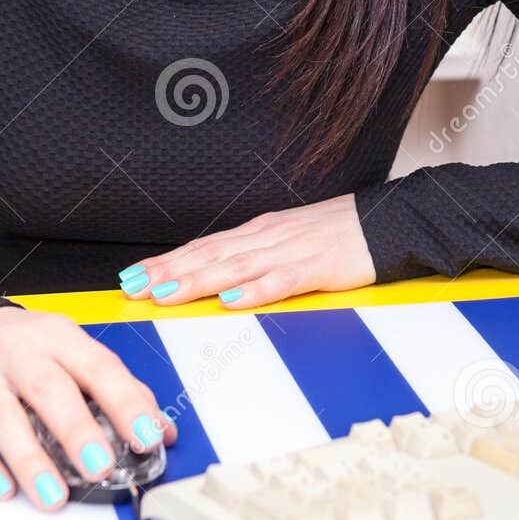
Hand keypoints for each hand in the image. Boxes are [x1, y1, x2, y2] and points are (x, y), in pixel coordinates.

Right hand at [0, 306, 176, 510]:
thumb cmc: (25, 351)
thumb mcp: (71, 353)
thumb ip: (117, 390)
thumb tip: (163, 432)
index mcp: (58, 337)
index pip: (98, 367)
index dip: (126, 403)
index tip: (147, 438)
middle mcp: (17, 352)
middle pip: (49, 389)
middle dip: (77, 431)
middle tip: (101, 468)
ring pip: (2, 416)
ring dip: (30, 459)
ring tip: (55, 495)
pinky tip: (3, 490)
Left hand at [115, 193, 375, 309]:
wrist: (387, 219)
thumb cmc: (340, 234)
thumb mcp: (290, 240)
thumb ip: (257, 258)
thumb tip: (220, 278)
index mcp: (260, 232)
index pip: (203, 247)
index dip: (166, 262)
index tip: (132, 276)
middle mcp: (267, 237)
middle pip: (209, 255)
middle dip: (167, 272)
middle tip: (131, 287)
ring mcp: (291, 250)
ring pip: (235, 266)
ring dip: (196, 280)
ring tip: (165, 293)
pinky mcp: (318, 266)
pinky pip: (281, 280)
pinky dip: (253, 290)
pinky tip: (231, 300)